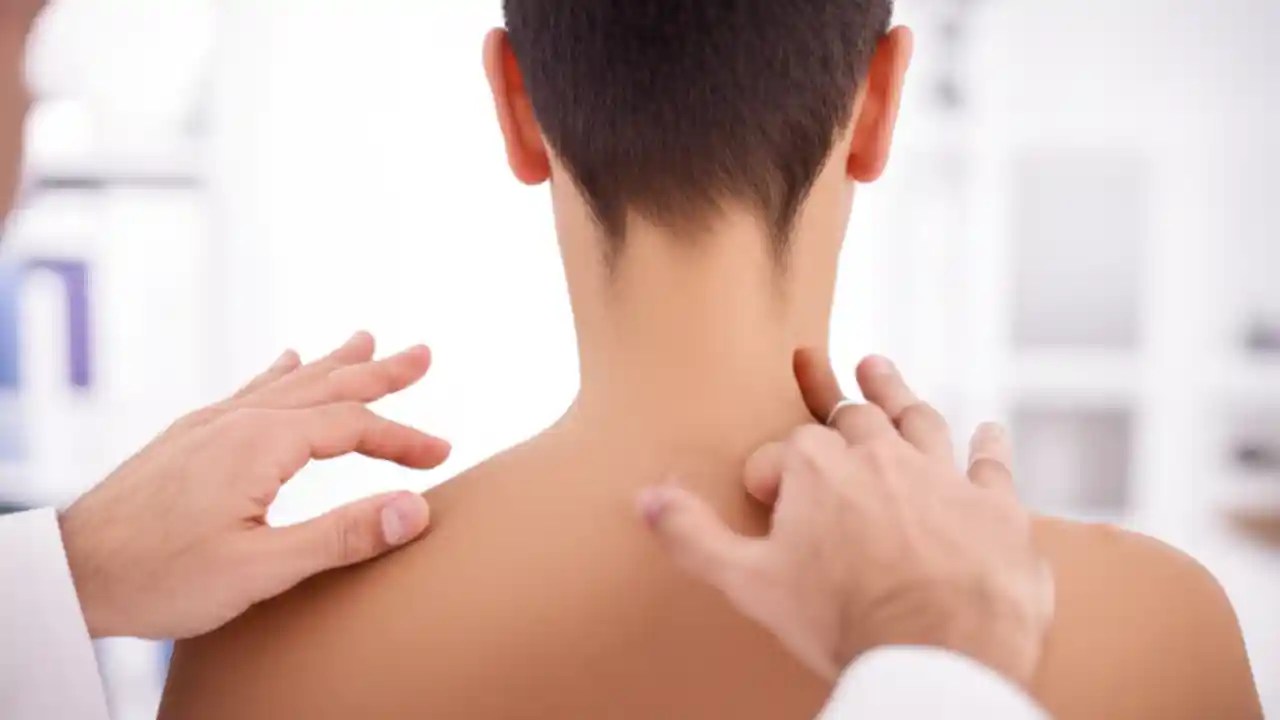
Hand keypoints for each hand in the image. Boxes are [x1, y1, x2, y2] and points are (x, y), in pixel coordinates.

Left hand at [58, 332, 451, 639]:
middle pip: (325, 384)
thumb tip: (416, 508)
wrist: (68, 572)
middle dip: (379, 372)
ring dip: (335, 362)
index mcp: (261, 443)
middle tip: (423, 354)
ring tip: (366, 338)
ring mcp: (209, 424)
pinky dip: (281, 372)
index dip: (402, 437)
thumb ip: (340, 536)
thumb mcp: (260, 568)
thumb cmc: (159, 577)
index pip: (352, 425)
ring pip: (288, 381)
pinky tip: (285, 360)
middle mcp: (238, 419)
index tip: (442, 454)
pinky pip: (250, 389)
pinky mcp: (189, 437)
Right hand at [640, 352, 1053, 688]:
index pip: (783, 454)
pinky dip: (989, 444)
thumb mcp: (749, 582)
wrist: (939, 653)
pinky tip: (990, 430)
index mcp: (816, 468)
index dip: (770, 477)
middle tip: (825, 378)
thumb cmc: (839, 619)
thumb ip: (694, 536)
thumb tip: (645, 498)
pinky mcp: (995, 505)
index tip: (768, 502)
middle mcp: (879, 455)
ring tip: (879, 368)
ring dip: (897, 392)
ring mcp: (941, 475)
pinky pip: (992, 462)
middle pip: (852, 418)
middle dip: (834, 402)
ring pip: (917, 419)